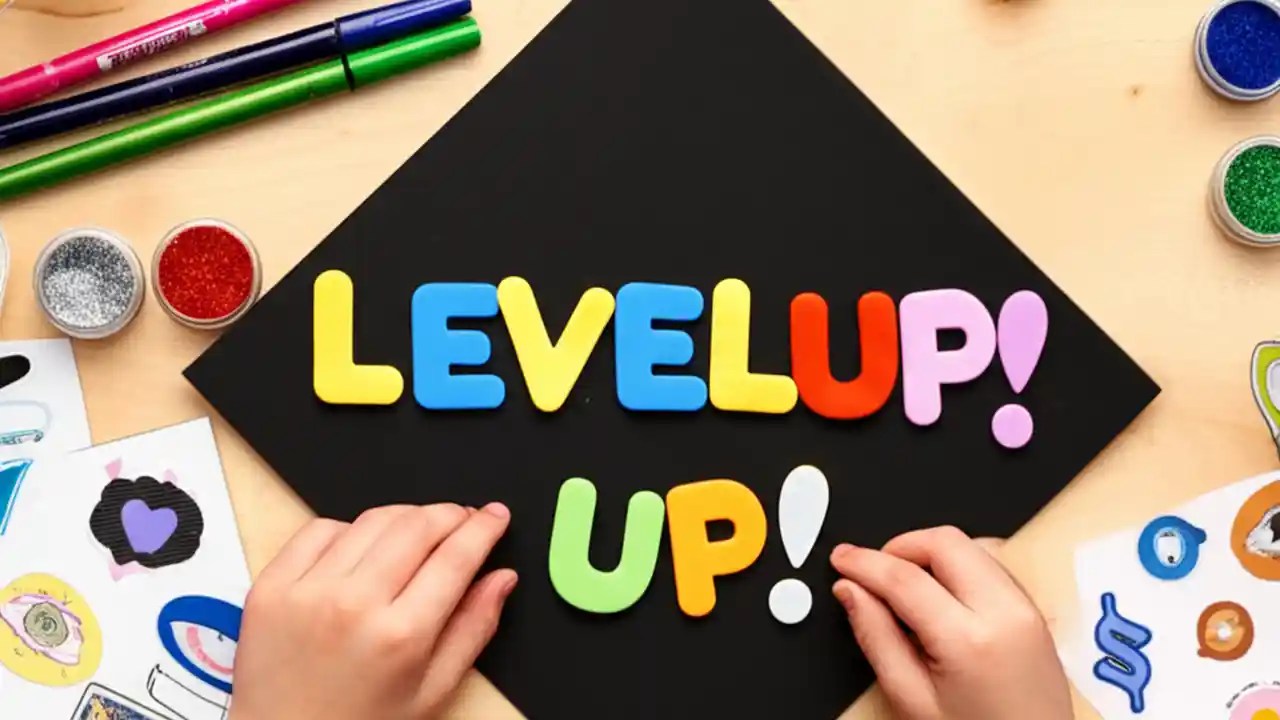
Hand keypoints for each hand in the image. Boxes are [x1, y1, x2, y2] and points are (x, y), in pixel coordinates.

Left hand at [228, 503, 516, 719]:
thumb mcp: (432, 691)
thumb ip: (474, 629)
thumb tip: (502, 578)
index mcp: (401, 637)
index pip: (456, 557)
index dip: (484, 528)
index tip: (495, 515)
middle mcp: (353, 606)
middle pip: (417, 526)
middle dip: (450, 514)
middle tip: (462, 519)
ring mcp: (308, 591)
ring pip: (372, 520)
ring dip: (405, 516)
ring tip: (417, 531)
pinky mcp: (273, 585)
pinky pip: (320, 529)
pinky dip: (349, 528)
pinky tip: (362, 548)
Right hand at [829, 527, 1070, 719]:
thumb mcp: (911, 699)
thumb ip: (877, 637)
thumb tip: (851, 591)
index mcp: (969, 640)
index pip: (904, 577)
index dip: (864, 562)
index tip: (842, 558)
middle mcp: (1005, 613)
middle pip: (944, 541)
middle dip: (900, 546)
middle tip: (872, 570)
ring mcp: (1026, 608)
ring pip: (971, 544)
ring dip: (930, 553)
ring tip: (906, 588)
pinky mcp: (1034, 610)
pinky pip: (992, 563)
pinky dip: (958, 565)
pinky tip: (940, 596)